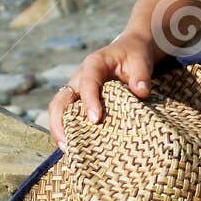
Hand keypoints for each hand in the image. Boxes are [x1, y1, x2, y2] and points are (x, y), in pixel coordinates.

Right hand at [47, 30, 161, 148]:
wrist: (129, 51)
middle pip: (60, 100)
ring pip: (59, 109)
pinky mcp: (79, 100)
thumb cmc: (134, 56)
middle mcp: (79, 78)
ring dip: (59, 129)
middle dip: (59, 122)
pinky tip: (75, 146)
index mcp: (94, 65)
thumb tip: (141, 92)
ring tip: (68, 149)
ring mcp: (77, 90)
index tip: (95, 119)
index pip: (87, 83)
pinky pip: (67, 115)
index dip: (89, 101)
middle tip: (68, 144)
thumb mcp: (141, 61)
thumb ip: (141, 75)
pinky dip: (68, 129)